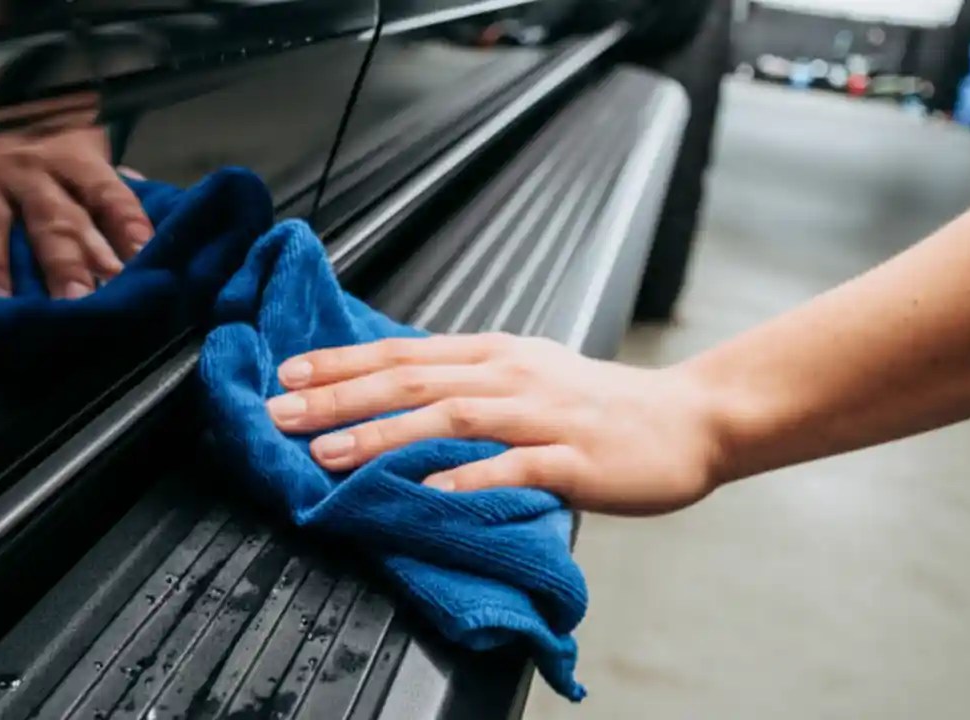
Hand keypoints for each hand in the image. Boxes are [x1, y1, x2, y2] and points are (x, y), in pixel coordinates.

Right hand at [0, 126, 152, 298]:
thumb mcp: (87, 161)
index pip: (108, 194)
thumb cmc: (53, 154)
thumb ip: (113, 197)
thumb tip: (149, 241)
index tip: (141, 257)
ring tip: (2, 302)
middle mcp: (33, 170)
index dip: (126, 223)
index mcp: (77, 162)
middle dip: (67, 261)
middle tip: (78, 299)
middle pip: (53, 219)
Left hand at [266, 333, 727, 514]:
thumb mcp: (526, 375)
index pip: (403, 351)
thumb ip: (466, 380)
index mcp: (495, 354)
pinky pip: (516, 469)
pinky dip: (470, 477)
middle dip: (340, 396)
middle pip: (412, 380)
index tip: (287, 373)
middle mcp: (511, 377)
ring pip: (451, 419)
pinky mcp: (574, 460)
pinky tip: (430, 492)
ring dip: (385, 435)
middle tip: (282, 413)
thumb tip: (397, 389)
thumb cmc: (600, 404)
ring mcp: (543, 417)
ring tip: (332, 454)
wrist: (688, 419)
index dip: (342, 361)